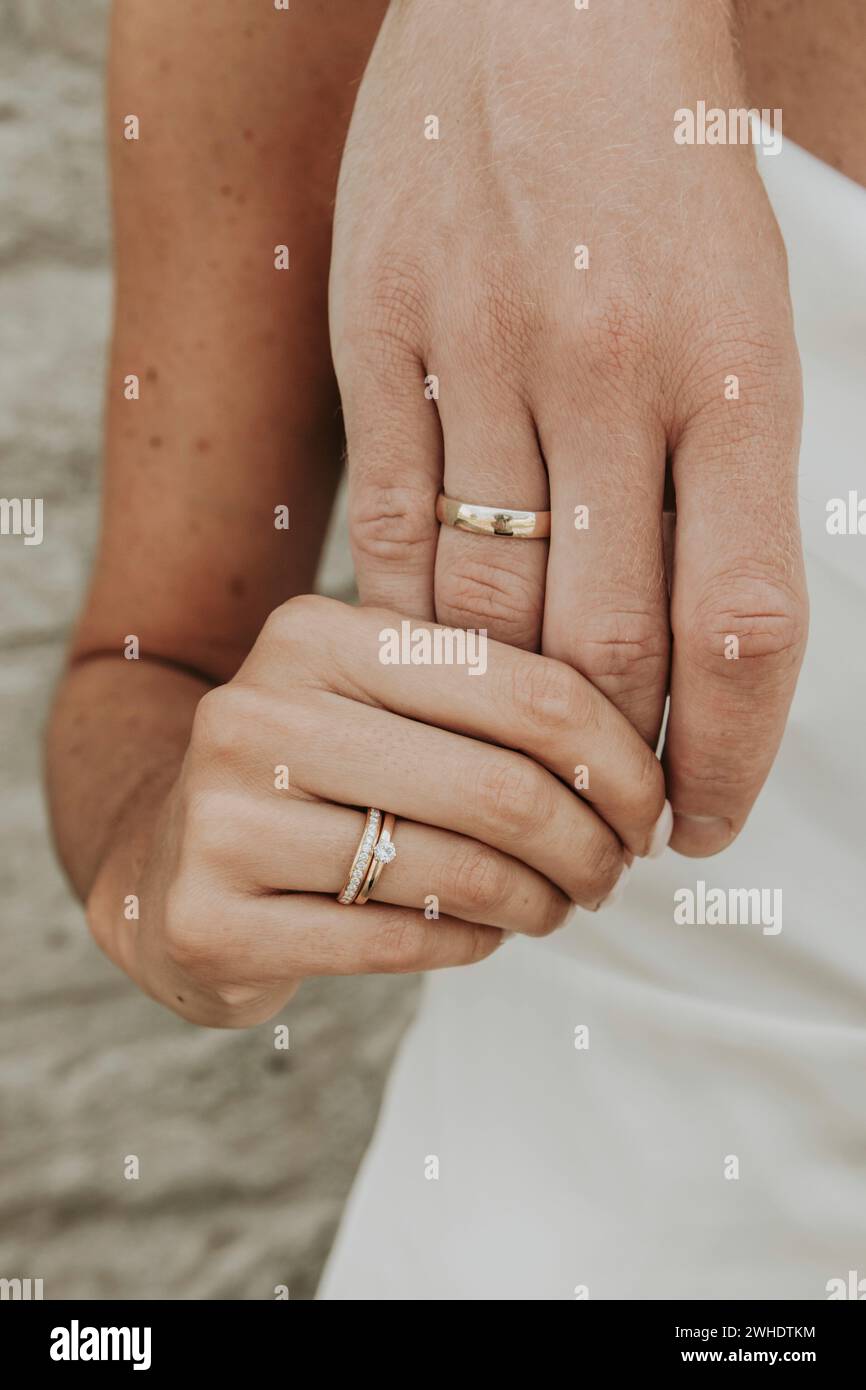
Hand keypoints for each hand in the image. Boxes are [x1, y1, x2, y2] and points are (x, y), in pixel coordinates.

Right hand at [127, 596, 667, 1026]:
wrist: (166, 858)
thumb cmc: (316, 776)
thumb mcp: (381, 702)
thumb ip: (491, 704)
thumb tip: (648, 776)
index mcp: (314, 633)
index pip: (522, 687)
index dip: (618, 759)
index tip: (652, 807)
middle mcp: (257, 711)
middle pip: (501, 790)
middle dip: (592, 845)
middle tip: (617, 870)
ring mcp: (221, 817)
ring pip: (456, 873)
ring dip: (541, 903)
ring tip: (560, 904)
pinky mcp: (210, 917)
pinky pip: (398, 942)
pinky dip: (472, 943)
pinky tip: (486, 932)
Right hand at [330, 0, 807, 858]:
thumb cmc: (665, 173)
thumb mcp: (745, 317)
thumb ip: (722, 485)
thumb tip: (699, 654)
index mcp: (735, 371)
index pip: (740, 628)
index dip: (729, 757)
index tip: (707, 823)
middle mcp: (609, 370)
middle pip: (604, 644)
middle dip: (614, 763)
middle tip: (612, 819)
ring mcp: (481, 351)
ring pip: (484, 603)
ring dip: (506, 712)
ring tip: (522, 763)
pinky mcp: (377, 334)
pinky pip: (387, 526)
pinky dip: (412, 620)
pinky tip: (435, 665)